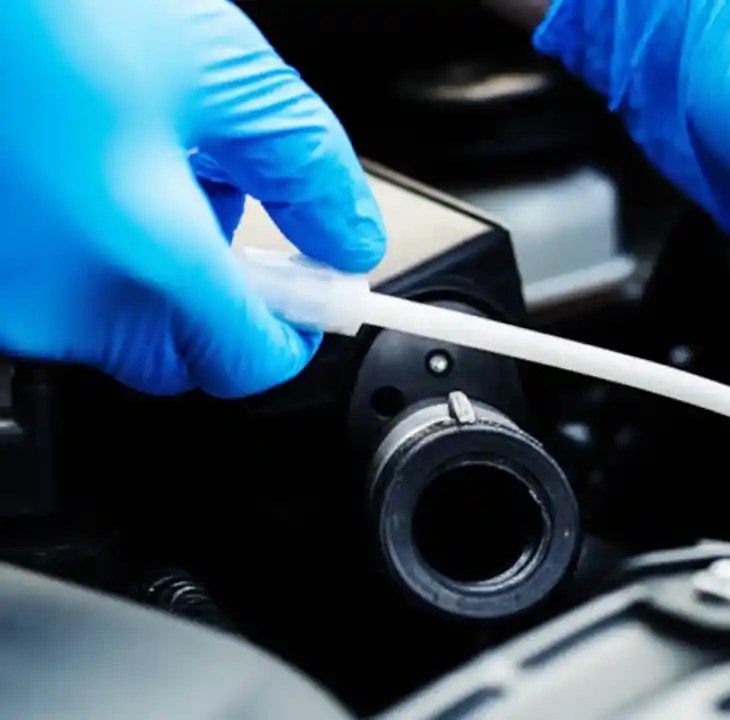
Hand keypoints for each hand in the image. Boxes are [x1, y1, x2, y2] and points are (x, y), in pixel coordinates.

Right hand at [0, 0, 383, 396]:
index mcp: (138, 260)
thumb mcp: (219, 67)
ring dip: (153, 257)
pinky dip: (87, 239)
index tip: (313, 289)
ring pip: (109, 315)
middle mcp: (51, 298)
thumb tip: (349, 235)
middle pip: (173, 349)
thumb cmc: (49, 5)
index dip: (295, 327)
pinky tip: (89, 155)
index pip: (245, 361)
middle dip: (218, 288)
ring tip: (148, 145)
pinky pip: (48, 279)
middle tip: (226, 191)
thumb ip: (305, 167)